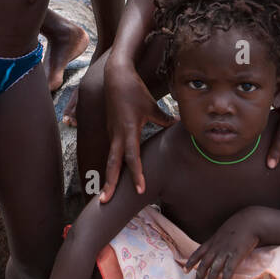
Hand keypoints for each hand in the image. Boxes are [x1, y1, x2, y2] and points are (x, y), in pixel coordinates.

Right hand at [100, 59, 174, 202]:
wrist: (115, 76)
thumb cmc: (134, 90)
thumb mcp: (151, 105)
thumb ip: (163, 118)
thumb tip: (176, 125)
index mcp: (127, 129)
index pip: (132, 157)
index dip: (136, 173)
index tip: (140, 189)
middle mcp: (116, 134)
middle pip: (111, 164)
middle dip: (108, 183)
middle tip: (103, 202)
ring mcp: (112, 133)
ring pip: (110, 159)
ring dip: (108, 177)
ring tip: (105, 195)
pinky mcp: (111, 130)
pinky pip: (112, 151)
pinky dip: (112, 165)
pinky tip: (112, 176)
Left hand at [184, 213, 259, 278]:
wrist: (251, 221)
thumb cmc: (239, 225)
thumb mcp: (223, 231)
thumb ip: (218, 241)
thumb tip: (216, 248)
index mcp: (212, 241)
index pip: (197, 253)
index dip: (190, 263)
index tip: (185, 271)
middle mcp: (216, 248)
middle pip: (204, 265)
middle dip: (198, 278)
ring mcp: (225, 252)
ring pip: (214, 271)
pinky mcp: (236, 256)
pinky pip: (228, 272)